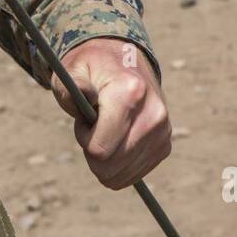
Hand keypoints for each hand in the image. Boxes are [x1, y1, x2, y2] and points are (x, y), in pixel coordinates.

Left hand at [51, 38, 171, 189]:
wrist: (123, 61)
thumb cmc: (91, 68)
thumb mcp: (73, 69)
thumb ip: (72, 84)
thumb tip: (83, 93)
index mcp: (130, 93)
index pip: (99, 149)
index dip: (83, 137)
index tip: (85, 117)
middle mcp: (153, 115)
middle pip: (109, 167)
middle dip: (92, 151)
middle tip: (93, 124)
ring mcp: (162, 132)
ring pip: (121, 175)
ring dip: (105, 158)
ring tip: (106, 128)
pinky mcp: (164, 146)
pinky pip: (132, 175)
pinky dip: (117, 165)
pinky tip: (118, 138)